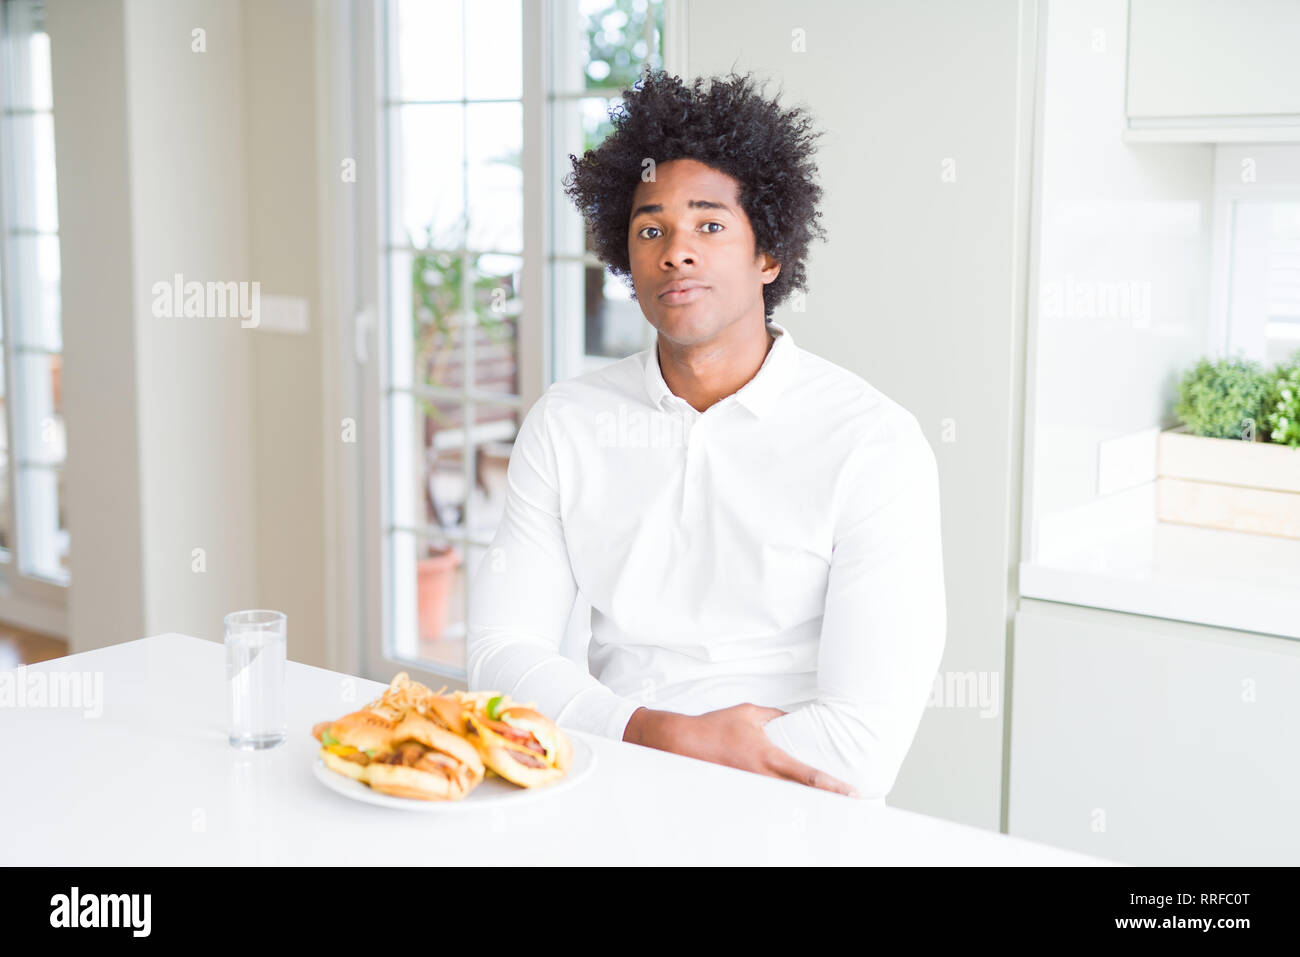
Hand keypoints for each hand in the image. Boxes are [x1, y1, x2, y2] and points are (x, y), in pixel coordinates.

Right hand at [624, 703, 859, 797]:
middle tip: (848, 806)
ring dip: (804, 804)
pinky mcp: (742, 790)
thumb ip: (776, 715)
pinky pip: (766, 798)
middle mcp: (763, 776)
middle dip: (825, 801)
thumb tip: (792, 717)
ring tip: (826, 809)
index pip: (807, 775)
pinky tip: (793, 806)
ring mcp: (752, 786)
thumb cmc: (717, 725)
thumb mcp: (750, 712)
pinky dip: (781, 802)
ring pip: (785, 800)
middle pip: (801, 795)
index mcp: (769, 756)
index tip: (850, 792)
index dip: (831, 786)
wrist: (685, 742)